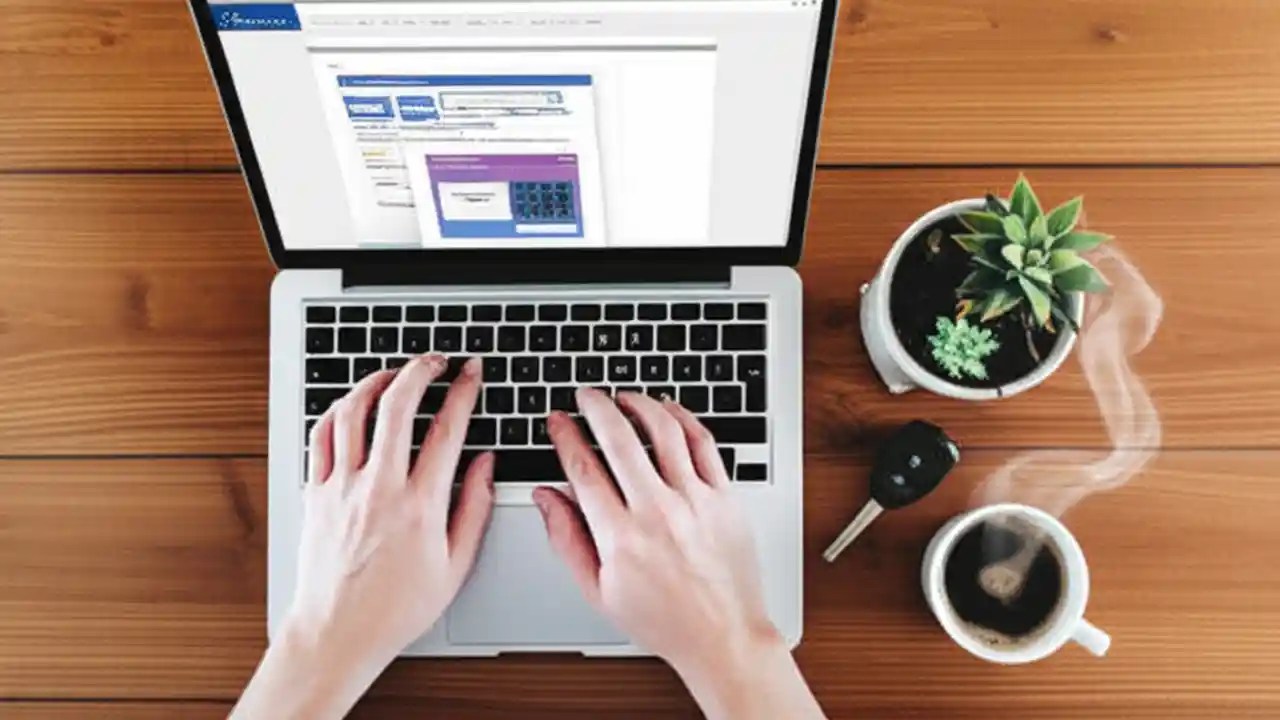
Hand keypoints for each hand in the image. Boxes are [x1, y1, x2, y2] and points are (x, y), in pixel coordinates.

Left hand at [291, 353, 492, 659]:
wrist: (337, 633)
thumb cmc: (396, 608)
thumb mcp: (455, 565)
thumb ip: (475, 508)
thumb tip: (485, 464)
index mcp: (419, 506)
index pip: (447, 430)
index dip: (463, 392)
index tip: (471, 373)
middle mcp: (378, 489)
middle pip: (397, 406)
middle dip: (420, 370)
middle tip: (435, 360)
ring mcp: (341, 488)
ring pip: (353, 412)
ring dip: (376, 381)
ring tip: (394, 373)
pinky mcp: (315, 494)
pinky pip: (321, 437)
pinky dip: (338, 410)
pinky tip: (352, 405)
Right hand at [534, 389, 823, 718]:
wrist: (723, 638)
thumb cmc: (663, 621)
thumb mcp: (598, 592)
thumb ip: (566, 539)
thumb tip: (545, 496)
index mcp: (620, 538)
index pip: (583, 469)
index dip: (564, 436)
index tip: (556, 421)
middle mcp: (657, 513)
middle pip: (619, 439)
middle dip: (595, 407)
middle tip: (585, 395)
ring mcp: (695, 502)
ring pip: (664, 431)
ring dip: (639, 404)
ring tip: (624, 396)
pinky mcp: (725, 499)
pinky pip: (704, 444)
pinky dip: (683, 419)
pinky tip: (668, 410)